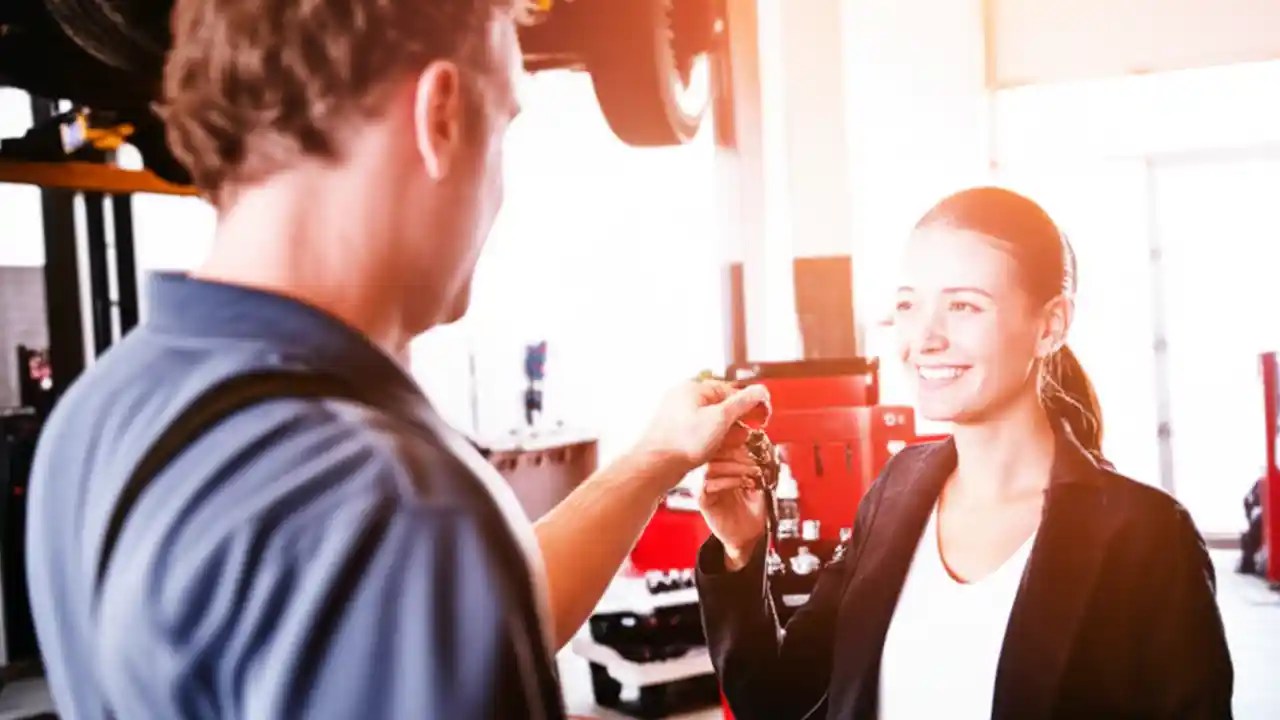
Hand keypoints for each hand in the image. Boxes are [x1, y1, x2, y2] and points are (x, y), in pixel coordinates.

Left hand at [632, 379, 770, 476]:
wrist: (655, 467)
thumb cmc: (682, 442)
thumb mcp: (720, 419)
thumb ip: (743, 403)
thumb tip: (760, 392)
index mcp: (692, 389)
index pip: (729, 390)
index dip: (748, 403)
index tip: (761, 414)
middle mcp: (683, 400)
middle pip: (721, 406)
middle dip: (738, 420)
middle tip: (749, 432)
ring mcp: (678, 418)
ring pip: (711, 422)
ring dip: (727, 433)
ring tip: (734, 444)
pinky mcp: (676, 435)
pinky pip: (700, 435)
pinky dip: (712, 441)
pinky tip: (717, 452)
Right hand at [698, 439, 767, 567]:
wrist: (749, 535)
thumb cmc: (752, 508)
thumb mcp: (756, 480)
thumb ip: (752, 463)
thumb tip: (756, 445)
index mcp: (719, 466)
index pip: (719, 446)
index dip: (734, 442)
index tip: (751, 446)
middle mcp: (708, 474)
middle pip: (712, 453)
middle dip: (736, 454)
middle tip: (754, 462)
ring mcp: (703, 487)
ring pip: (710, 467)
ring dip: (734, 467)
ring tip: (752, 473)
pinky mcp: (703, 501)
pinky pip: (707, 485)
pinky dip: (727, 481)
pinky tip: (743, 484)